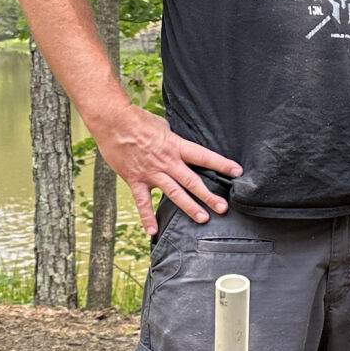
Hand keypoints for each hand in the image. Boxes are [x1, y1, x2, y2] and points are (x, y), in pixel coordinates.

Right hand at [90, 102, 241, 234]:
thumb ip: (173, 140)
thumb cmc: (137, 120)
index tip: (237, 172)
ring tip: (203, 218)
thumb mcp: (162, 126)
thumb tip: (178, 144)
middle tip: (223, 208)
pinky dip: (147, 217)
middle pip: (192, 181)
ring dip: (189, 207)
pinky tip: (153, 230)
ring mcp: (151, 173)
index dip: (221, 164)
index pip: (204, 156)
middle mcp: (167, 162)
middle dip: (209, 195)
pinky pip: (142, 201)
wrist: (112, 121)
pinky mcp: (135, 180)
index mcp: (176, 146)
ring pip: (174, 193)